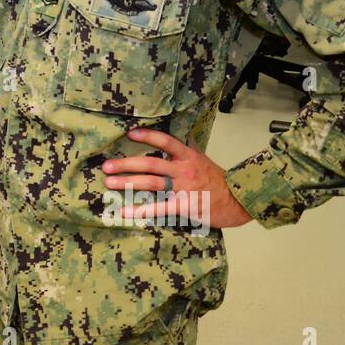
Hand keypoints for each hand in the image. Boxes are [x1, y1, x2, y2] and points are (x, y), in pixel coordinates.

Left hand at [102, 128, 253, 228]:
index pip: (166, 142)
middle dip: (126, 164)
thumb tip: (183, 132)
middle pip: (151, 164)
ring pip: (151, 184)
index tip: (130, 134)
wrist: (239, 202)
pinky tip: (124, 212)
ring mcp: (184, 189)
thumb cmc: (218, 180)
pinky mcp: (185, 207)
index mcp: (188, 156)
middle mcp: (184, 170)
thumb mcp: (204, 158)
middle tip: (106, 166)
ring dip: (128, 183)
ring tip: (109, 183)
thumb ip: (190, 146)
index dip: (148, 137)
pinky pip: (159, 208)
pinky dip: (140, 211)